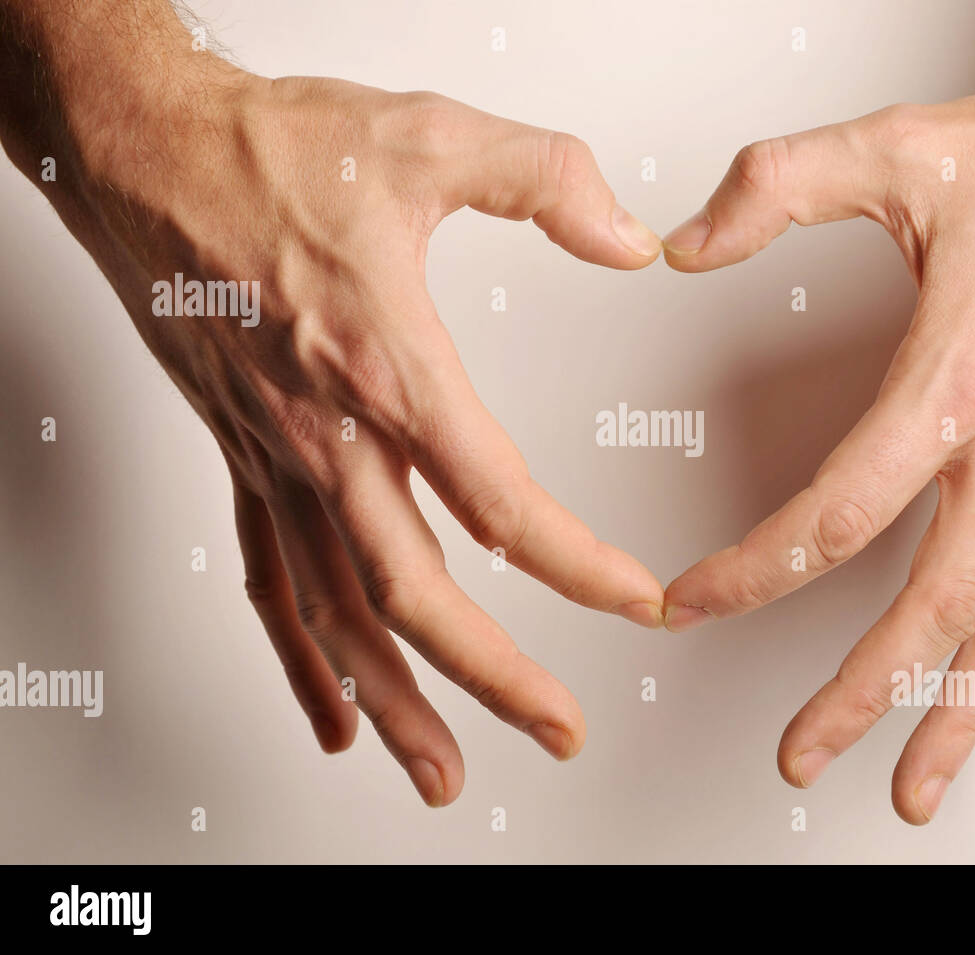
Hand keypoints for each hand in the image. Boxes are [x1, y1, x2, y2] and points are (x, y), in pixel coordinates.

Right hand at [4, 6, 664, 805]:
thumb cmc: (267, 150)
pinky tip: (336, 714)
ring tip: (444, 770)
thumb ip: (543, 179)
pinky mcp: (245, 460)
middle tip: (558, 729)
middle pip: (413, 591)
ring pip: (336, 612)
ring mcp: (277, 458)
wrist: (143, 152)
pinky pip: (272, 583)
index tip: (634, 600)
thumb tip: (626, 236)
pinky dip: (303, 661)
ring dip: (396, 700)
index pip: (499, 499)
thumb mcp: (426, 137)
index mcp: (384, 364)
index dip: (578, 563)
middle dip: (492, 674)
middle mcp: (326, 434)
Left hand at [659, 0, 974, 820]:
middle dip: (864, 694)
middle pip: (933, 604)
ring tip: (916, 787)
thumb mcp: (900, 148)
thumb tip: (688, 243)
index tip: (695, 602)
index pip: (838, 511)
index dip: (753, 571)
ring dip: (960, 712)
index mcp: (961, 377)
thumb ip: (778, 187)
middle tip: (804, 753)